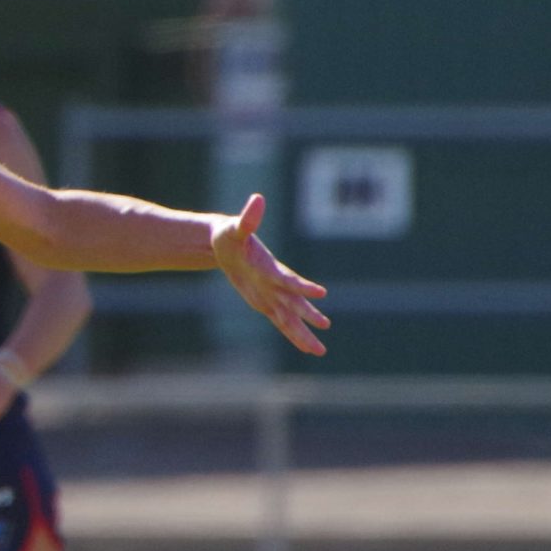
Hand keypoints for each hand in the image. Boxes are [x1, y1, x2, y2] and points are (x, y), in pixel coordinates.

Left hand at [211, 194, 329, 355]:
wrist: (226, 244)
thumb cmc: (230, 234)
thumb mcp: (234, 227)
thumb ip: (248, 218)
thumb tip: (258, 199)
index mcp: (270, 266)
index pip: (287, 278)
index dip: (302, 286)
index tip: (321, 293)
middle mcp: (275, 283)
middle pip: (294, 301)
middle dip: (307, 314)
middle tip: (325, 324)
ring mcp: (271, 294)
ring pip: (290, 318)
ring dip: (303, 334)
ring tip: (320, 352)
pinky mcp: (265, 302)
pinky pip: (280, 322)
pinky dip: (292, 334)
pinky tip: (306, 348)